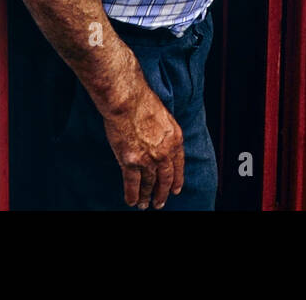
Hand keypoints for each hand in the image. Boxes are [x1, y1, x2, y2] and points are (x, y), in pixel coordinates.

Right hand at [101, 79, 184, 208]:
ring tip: (145, 205)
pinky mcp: (131, 162)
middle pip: (165, 179)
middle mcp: (164, 153)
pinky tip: (132, 201)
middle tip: (160, 203)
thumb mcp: (164, 116)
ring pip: (149, 183)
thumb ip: (165, 133)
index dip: (177, 180)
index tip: (175, 190)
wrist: (127, 100)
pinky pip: (132, 183)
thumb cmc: (142, 101)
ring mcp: (148, 160)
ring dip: (147, 196)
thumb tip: (161, 140)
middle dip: (163, 193)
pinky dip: (132, 194)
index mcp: (175, 140)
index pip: (178, 166)